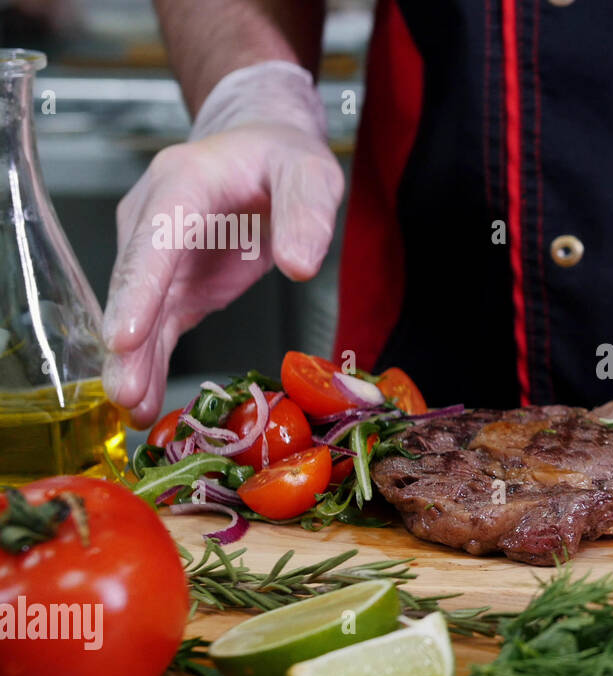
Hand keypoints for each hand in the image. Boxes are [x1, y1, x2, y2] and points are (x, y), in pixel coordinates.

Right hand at [102, 63, 343, 427]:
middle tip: (124, 391)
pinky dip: (149, 362)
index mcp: (184, 182)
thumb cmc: (282, 159)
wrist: (262, 151)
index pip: (155, 238)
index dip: (138, 289)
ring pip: (138, 312)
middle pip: (134, 283)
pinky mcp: (173, 285)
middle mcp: (154, 216)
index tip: (124, 336)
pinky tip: (142, 400)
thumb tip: (299, 265)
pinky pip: (156, 327)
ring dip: (132, 363)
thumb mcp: (310, 172)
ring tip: (131, 410)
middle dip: (127, 341)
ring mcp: (157, 254)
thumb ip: (307, 211)